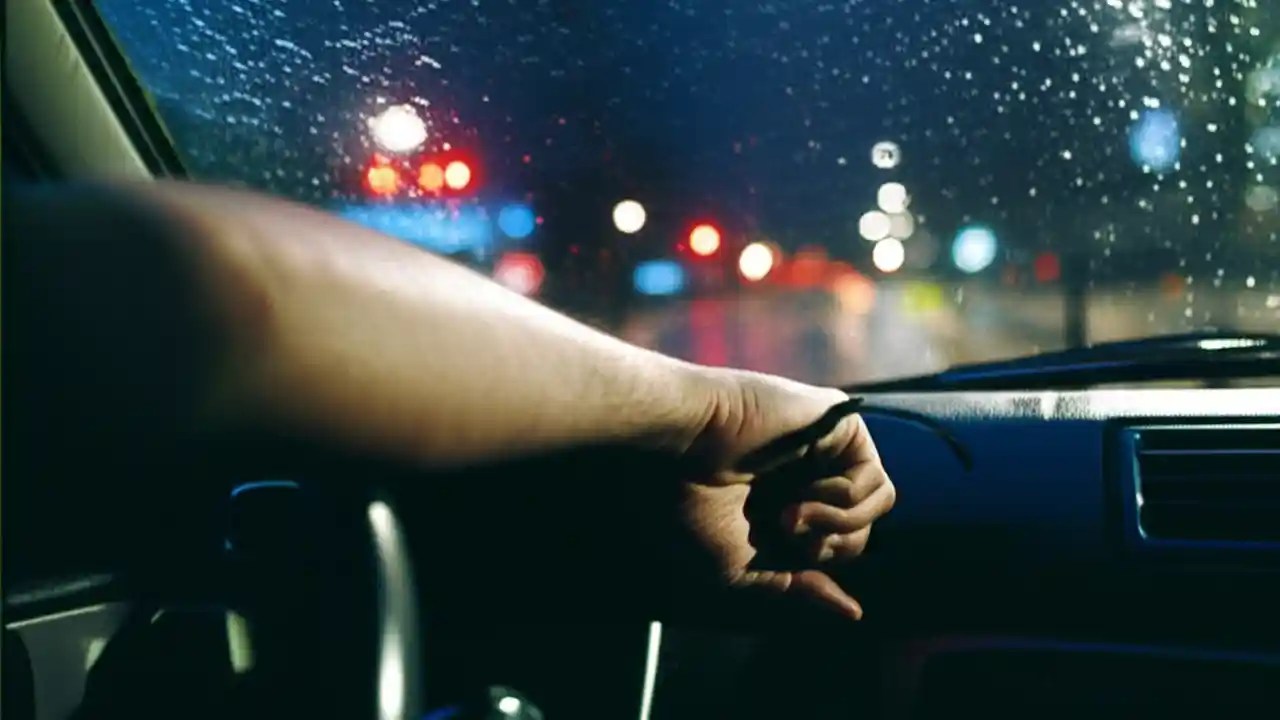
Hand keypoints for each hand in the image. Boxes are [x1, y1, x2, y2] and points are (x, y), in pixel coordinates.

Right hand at [678, 368, 895, 621]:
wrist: (681, 447)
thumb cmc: (693, 502)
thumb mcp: (739, 567)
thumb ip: (795, 588)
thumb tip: (854, 614)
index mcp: (789, 501)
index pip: (838, 546)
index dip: (816, 557)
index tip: (774, 540)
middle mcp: (813, 473)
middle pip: (863, 529)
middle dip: (825, 544)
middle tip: (780, 525)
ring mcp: (830, 446)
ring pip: (878, 504)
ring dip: (834, 523)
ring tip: (789, 512)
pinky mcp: (841, 422)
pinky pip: (874, 479)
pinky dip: (842, 499)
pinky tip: (804, 490)